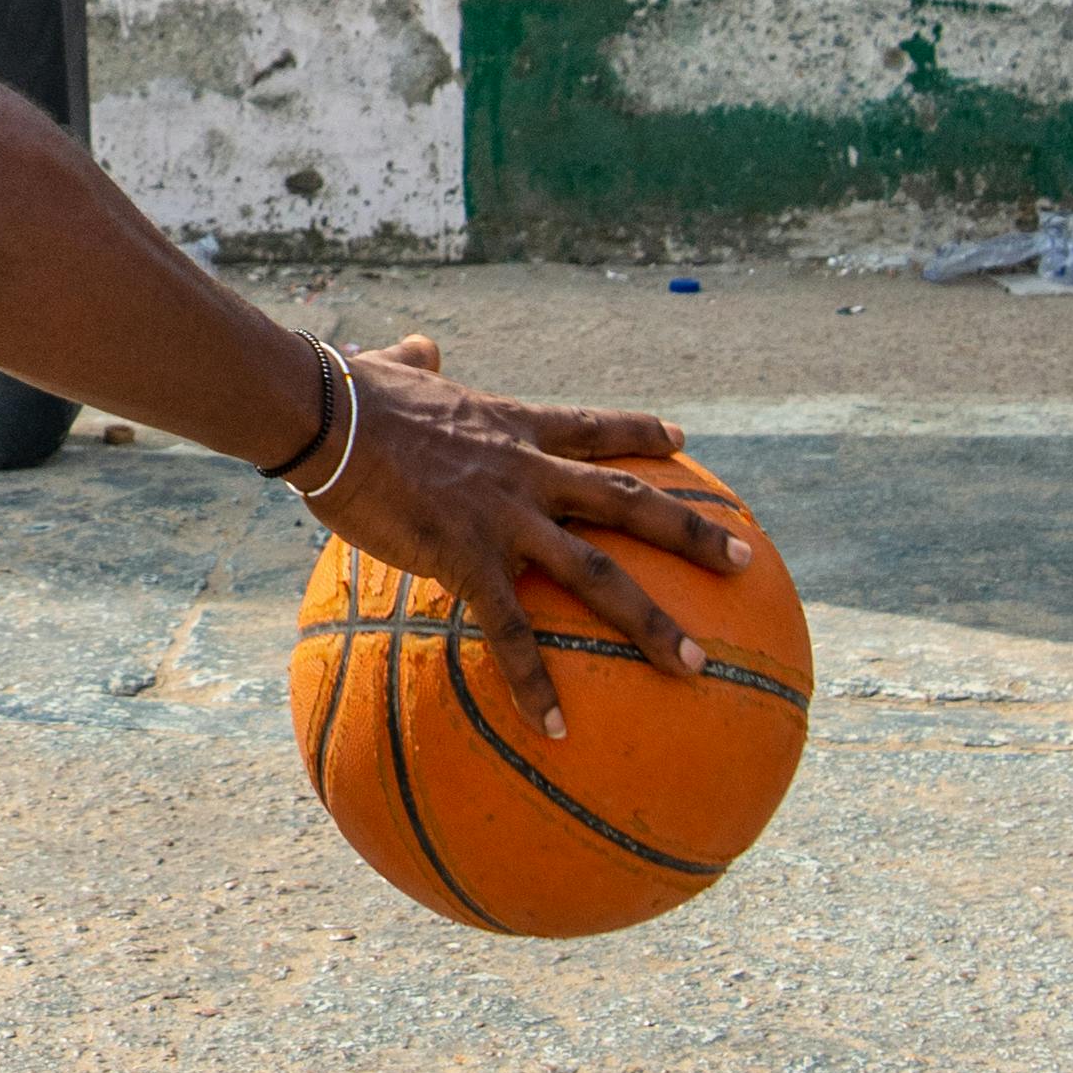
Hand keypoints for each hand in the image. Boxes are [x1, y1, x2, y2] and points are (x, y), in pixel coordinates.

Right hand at [309, 334, 749, 740]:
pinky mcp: (466, 557)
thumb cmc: (348, 392)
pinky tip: (552, 728)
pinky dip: (534, 681)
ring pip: (599, 572)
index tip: (683, 442)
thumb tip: (417, 344)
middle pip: (630, 501)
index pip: (593, 428)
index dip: (641, 434)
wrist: (327, 414)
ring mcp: (505, 517)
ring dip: (652, 622)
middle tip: (744, 558)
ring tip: (698, 666)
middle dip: (692, 532)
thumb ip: (416, 359)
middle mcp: (527, 471)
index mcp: (512, 427)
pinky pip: (511, 630)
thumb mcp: (394, 367)